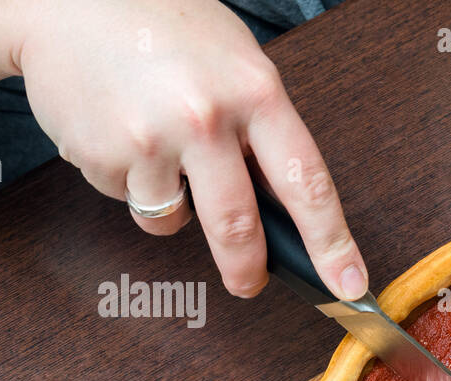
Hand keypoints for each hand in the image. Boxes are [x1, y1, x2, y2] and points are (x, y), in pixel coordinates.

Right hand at [16, 0, 366, 298]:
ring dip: (170, 205)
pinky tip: (121, 131)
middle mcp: (205, 118)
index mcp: (255, 93)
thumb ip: (261, 129)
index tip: (349, 284)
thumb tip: (285, 207)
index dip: (331, 243)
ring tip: (157, 148)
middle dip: (247, 269)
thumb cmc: (161, 24)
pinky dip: (128, 179)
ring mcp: (150, 140)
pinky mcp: (102, 156)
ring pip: (172, 220)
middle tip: (247, 283)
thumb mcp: (236, 63)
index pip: (308, 184)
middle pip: (238, 226)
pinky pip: (127, 199)